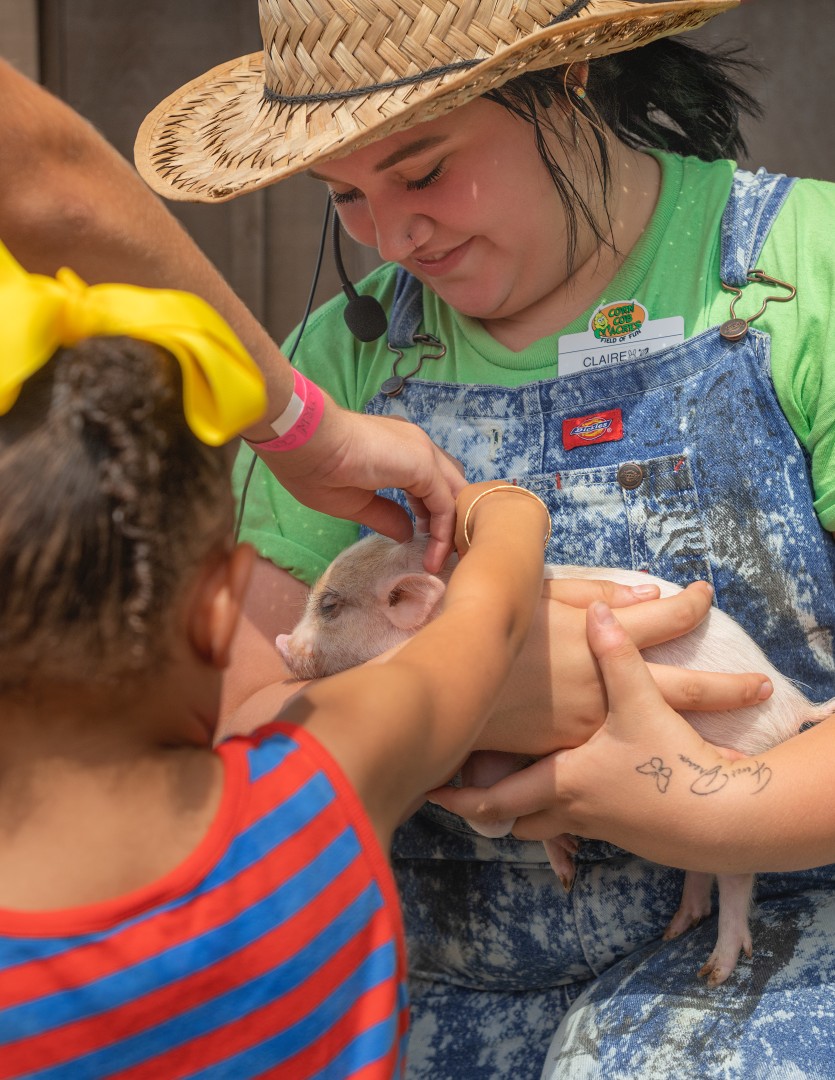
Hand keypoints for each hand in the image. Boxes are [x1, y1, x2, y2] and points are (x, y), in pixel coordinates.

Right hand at [258, 405, 464, 572]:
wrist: (304, 443)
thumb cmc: (315, 468)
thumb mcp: (354, 502)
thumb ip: (385, 515)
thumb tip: (407, 533)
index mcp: (396, 448)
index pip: (430, 479)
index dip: (430, 511)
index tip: (421, 540)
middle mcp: (415, 445)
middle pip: (450, 485)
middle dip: (449, 519)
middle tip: (440, 552)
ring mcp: (422, 452)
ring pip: (453, 494)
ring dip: (450, 529)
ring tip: (440, 561)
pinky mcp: (424, 464)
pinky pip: (445, 505)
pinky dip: (443, 533)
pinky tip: (433, 557)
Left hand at [428, 601, 735, 856]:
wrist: (722, 820)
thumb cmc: (672, 765)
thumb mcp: (642, 704)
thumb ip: (617, 655)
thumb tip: (600, 610)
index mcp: (564, 778)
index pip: (497, 797)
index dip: (461, 798)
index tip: (431, 794)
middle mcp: (572, 806)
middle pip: (514, 817)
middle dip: (485, 809)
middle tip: (455, 797)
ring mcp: (598, 824)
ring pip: (543, 823)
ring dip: (523, 812)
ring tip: (503, 792)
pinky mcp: (624, 830)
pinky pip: (575, 824)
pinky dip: (559, 811)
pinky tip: (568, 792)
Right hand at [482, 579, 771, 753]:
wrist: (442, 674)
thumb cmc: (490, 623)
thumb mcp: (542, 598)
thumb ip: (597, 598)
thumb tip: (647, 596)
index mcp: (601, 636)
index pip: (667, 616)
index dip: (693, 604)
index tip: (707, 596)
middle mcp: (606, 682)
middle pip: (686, 686)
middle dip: (729, 687)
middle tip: (762, 687)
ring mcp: (590, 721)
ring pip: (657, 728)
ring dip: (697, 734)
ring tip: (734, 750)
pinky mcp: (566, 747)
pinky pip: (612, 749)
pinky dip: (640, 754)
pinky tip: (658, 764)